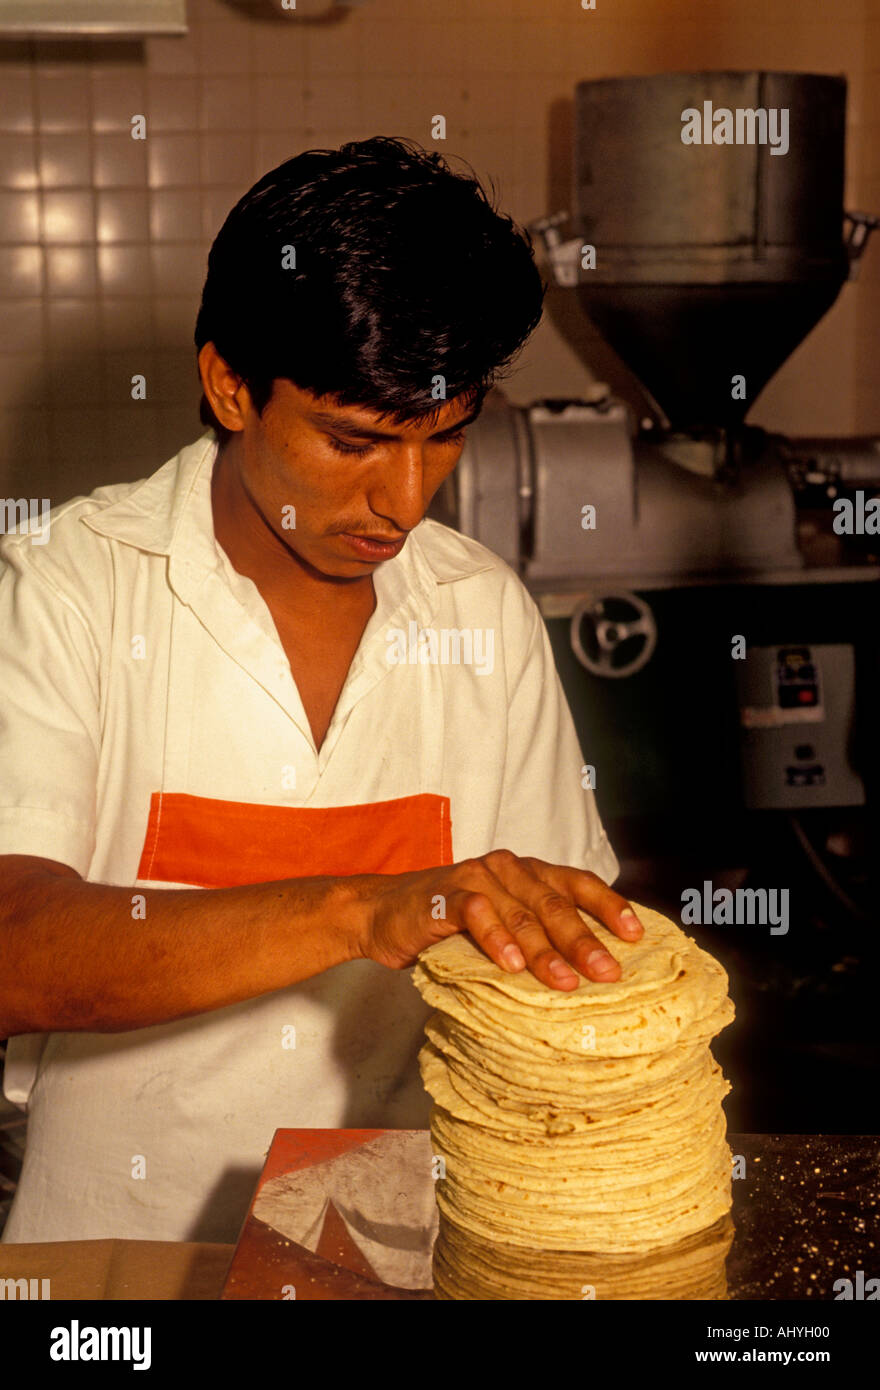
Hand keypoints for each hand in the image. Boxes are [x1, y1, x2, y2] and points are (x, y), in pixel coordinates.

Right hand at [352, 849, 642, 989]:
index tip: (635, 936)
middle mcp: (506, 868)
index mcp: (527, 872)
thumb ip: (535, 934)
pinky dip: (496, 940)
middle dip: (584, 941)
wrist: (382, 913)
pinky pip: (477, 915)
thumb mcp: (500, 924)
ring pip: (521, 913)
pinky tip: (511, 967)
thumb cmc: (448, 924)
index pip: (577, 883)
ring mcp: (475, 878)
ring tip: (567, 982)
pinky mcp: (445, 896)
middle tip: (608, 973)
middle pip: (555, 904)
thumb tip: (588, 973)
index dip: (609, 906)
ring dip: (546, 950)